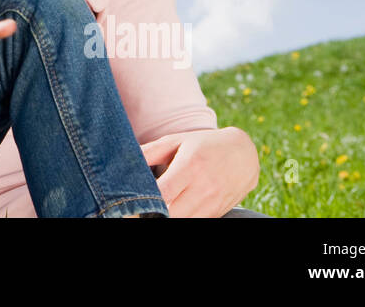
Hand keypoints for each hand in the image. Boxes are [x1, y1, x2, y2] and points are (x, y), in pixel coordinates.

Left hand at [140, 126, 260, 216]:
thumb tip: (121, 159)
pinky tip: (171, 212)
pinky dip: (181, 219)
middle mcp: (204, 187)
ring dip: (167, 217)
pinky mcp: (218, 213)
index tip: (131, 200)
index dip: (146, 201)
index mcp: (190, 165)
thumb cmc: (203, 145)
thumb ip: (149, 152)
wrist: (243, 154)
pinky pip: (196, 222)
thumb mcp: (176, 141)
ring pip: (184, 221)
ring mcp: (213, 203)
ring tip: (154, 210)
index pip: (163, 193)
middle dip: (154, 213)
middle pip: (172, 213)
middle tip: (140, 208)